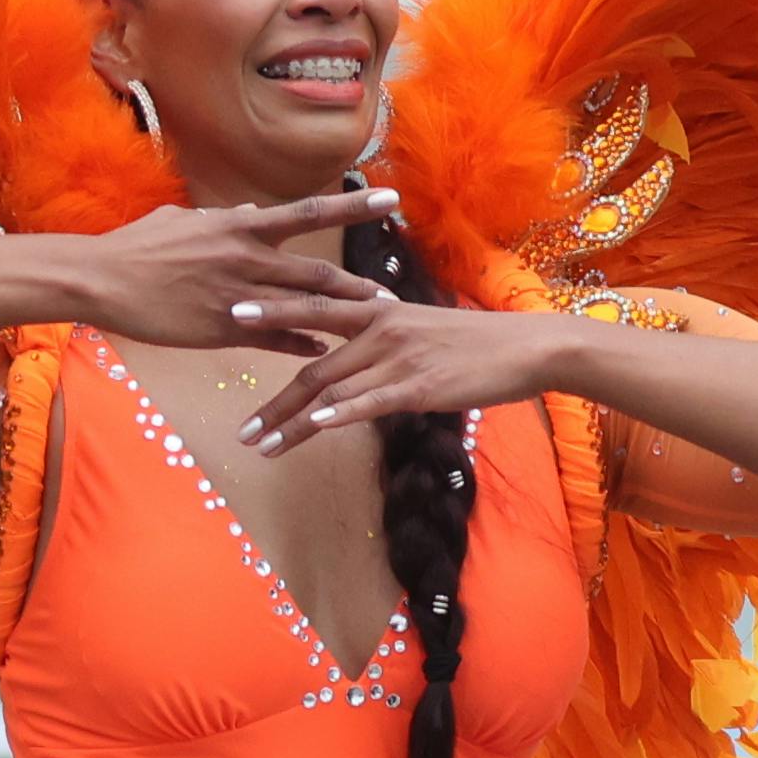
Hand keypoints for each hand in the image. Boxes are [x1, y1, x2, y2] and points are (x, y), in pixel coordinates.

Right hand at [73, 193, 398, 355]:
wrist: (102, 280)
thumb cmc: (138, 246)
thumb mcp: (182, 221)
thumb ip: (221, 220)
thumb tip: (246, 214)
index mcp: (239, 227)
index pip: (309, 211)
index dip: (353, 205)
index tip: (391, 199)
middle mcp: (246, 259)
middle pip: (317, 270)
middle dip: (358, 282)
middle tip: (393, 291)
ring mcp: (237, 297)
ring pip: (302, 307)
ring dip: (340, 317)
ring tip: (371, 325)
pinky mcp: (222, 331)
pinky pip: (273, 341)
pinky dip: (301, 345)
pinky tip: (323, 351)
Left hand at [237, 298, 568, 451]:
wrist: (526, 346)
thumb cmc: (478, 341)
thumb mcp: (424, 327)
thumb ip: (387, 336)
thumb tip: (364, 352)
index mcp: (378, 310)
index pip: (312, 310)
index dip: (271, 314)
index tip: (230, 316)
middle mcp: (380, 329)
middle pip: (311, 366)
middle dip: (272, 401)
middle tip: (240, 427)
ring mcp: (397, 358)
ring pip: (330, 391)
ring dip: (292, 423)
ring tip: (262, 447)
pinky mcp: (417, 387)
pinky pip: (367, 404)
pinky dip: (336, 418)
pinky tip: (311, 431)